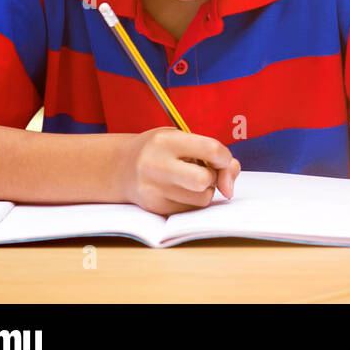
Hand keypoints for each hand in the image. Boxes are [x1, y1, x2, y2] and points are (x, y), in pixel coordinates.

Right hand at [119, 127, 239, 214]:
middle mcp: (156, 165)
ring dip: (206, 191)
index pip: (211, 149)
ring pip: (202, 199)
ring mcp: (153, 189)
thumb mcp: (183, 139)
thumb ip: (215, 155)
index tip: (221, 159)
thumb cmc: (161, 150)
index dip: (224, 157)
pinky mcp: (155, 208)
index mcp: (166, 141)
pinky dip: (194, 201)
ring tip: (190, 180)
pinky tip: (180, 190)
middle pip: (204, 180)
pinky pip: (191, 210)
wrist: (120, 167)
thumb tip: (229, 188)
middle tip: (206, 172)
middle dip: (214, 177)